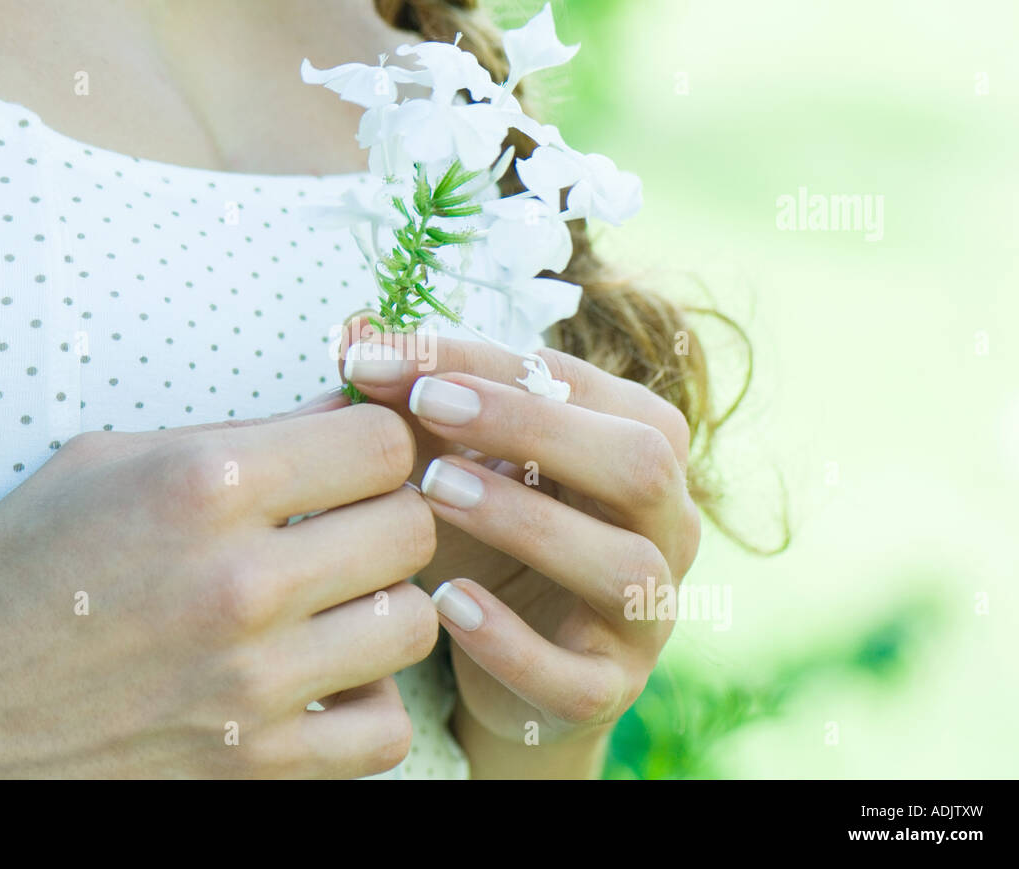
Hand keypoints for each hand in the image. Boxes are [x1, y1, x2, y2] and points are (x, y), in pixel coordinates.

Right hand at [0, 395, 438, 777]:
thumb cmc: (21, 569)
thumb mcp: (109, 462)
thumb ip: (238, 433)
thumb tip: (344, 411)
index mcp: (206, 485)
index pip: (381, 443)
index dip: (374, 444)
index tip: (349, 461)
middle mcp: (240, 582)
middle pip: (412, 528)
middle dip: (386, 517)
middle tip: (344, 529)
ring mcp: (254, 684)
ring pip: (414, 624)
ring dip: (383, 608)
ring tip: (336, 604)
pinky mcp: (257, 765)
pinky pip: (387, 730)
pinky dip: (368, 704)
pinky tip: (326, 681)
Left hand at [340, 325, 699, 756]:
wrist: (503, 662)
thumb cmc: (483, 536)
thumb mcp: (448, 460)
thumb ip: (411, 399)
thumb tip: (352, 329)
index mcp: (638, 444)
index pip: (576, 383)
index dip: (480, 362)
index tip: (380, 356)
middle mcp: (667, 524)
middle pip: (639, 461)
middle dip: (530, 426)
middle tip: (426, 406)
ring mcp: (646, 613)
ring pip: (623, 565)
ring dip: (527, 522)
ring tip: (432, 493)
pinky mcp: (607, 690)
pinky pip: (578, 675)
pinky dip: (511, 640)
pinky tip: (445, 602)